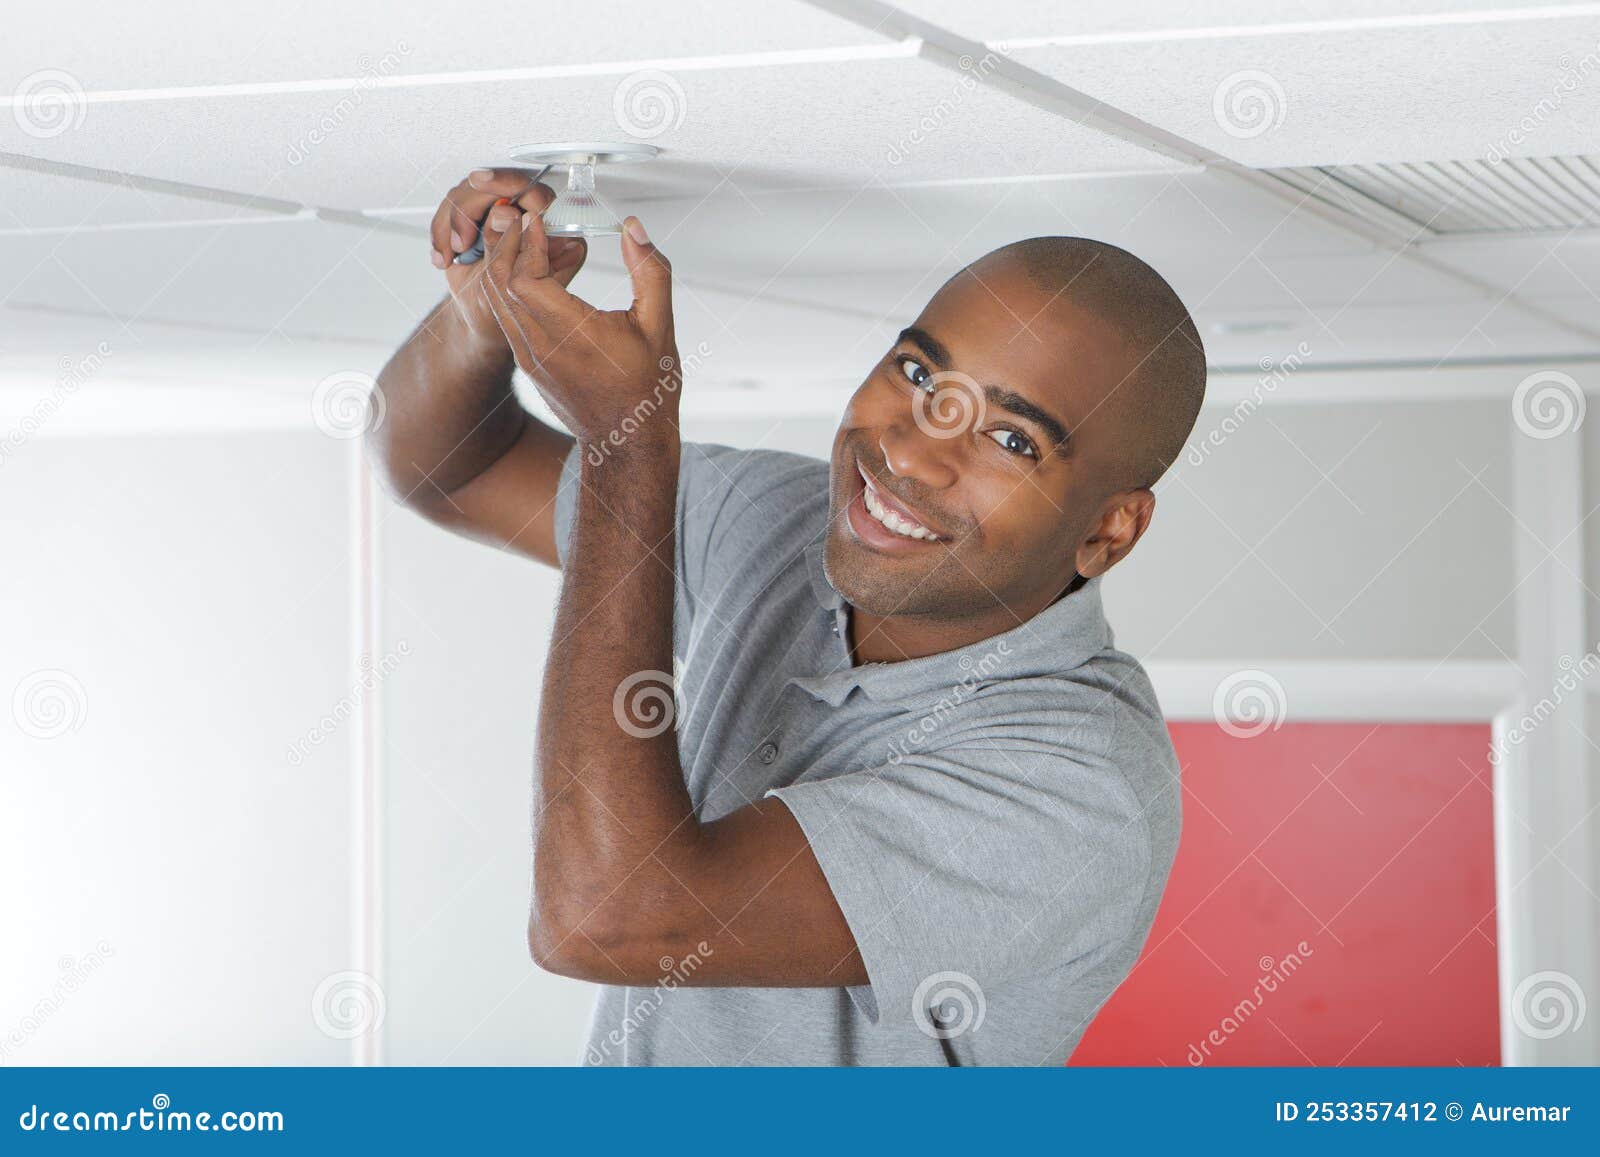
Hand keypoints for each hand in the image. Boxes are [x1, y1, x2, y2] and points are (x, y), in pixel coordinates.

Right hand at [428, 169, 587, 347]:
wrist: (486, 321)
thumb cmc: (517, 311)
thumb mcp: (522, 288)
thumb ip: (520, 251)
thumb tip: (513, 215)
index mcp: (552, 228)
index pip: (533, 190)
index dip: (507, 182)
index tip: (480, 182)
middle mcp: (527, 212)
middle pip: (492, 185)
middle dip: (469, 212)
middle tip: (463, 244)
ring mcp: (499, 210)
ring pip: (465, 193)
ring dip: (451, 227)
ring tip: (454, 257)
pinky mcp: (474, 213)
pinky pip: (448, 208)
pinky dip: (440, 234)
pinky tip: (445, 258)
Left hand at [481, 210, 679, 446]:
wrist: (627, 442)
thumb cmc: (646, 390)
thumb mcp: (659, 326)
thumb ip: (650, 271)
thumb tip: (634, 230)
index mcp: (573, 335)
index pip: (526, 277)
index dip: (528, 242)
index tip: (541, 220)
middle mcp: (542, 347)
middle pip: (500, 283)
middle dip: (509, 245)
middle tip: (527, 222)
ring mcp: (529, 358)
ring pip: (496, 299)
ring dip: (505, 264)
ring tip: (525, 242)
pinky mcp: (527, 364)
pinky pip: (505, 316)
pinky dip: (509, 287)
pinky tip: (530, 274)